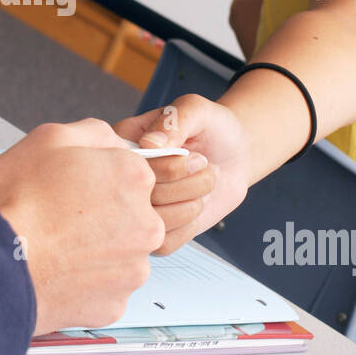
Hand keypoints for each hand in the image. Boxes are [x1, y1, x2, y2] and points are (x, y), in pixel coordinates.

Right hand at [0, 119, 163, 335]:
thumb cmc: (13, 202)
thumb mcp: (49, 137)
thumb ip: (94, 133)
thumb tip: (112, 144)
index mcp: (133, 179)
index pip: (130, 170)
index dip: (96, 176)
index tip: (72, 185)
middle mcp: (145, 225)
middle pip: (129, 213)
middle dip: (101, 214)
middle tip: (58, 216)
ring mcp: (132, 269)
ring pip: (118, 253)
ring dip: (94, 250)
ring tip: (53, 247)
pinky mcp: (115, 305)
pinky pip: (104, 288)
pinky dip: (84, 282)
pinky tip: (55, 271)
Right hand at [114, 94, 251, 254]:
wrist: (235, 154)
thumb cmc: (212, 127)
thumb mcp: (195, 110)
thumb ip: (174, 120)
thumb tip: (149, 145)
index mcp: (120, 146)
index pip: (123, 167)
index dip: (163, 165)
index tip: (189, 151)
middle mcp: (122, 181)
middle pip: (138, 198)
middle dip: (184, 181)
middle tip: (203, 162)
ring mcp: (137, 210)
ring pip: (152, 224)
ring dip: (191, 203)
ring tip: (204, 181)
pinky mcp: (155, 233)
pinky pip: (163, 244)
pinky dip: (188, 227)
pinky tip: (197, 205)